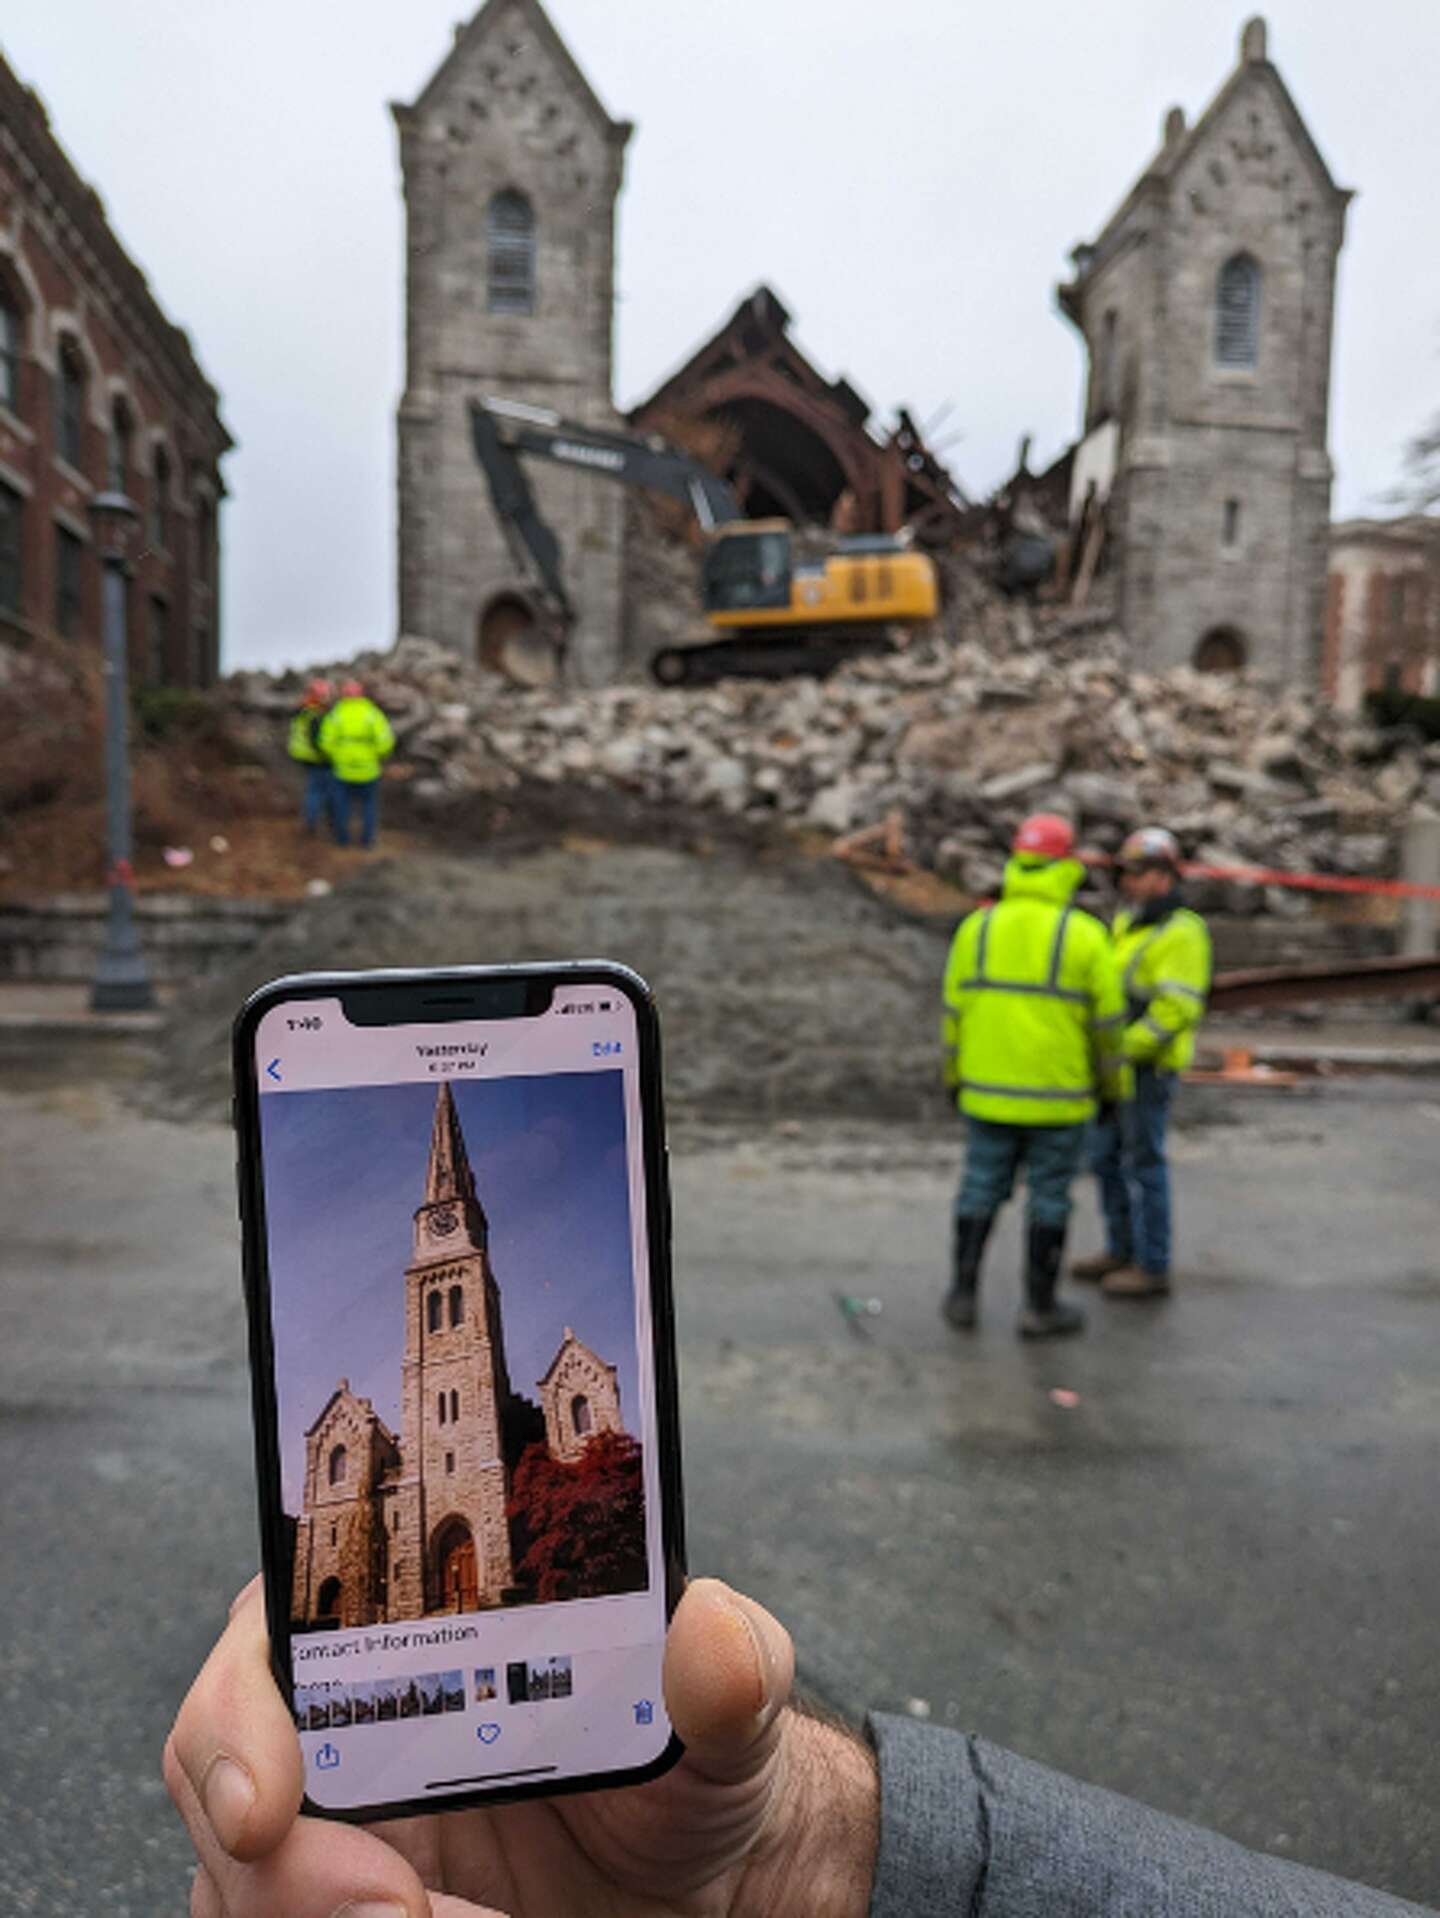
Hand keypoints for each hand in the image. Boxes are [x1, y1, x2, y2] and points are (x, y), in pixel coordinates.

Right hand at [164, 1576, 877, 1917]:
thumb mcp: (737, 1707)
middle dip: (282, 1870)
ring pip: (240, 1890)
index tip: (262, 1809)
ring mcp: (333, 1831)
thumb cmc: (697, 1760)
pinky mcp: (347, 1908)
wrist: (704, 1882)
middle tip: (396, 1913)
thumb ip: (735, 1666)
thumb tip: (710, 1626)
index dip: (233, 1716)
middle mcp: (341, 1720)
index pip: (264, 1635)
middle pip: (221, 1781)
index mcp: (403, 1624)